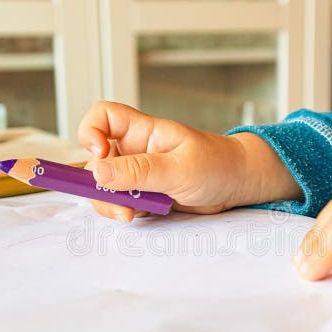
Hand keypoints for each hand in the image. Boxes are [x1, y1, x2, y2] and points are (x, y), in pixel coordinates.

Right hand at [77, 102, 300, 221]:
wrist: (240, 185)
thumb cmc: (219, 165)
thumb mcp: (180, 169)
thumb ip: (140, 172)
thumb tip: (98, 171)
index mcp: (144, 131)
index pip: (103, 117)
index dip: (91, 132)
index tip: (99, 154)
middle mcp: (137, 149)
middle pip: (97, 160)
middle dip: (99, 184)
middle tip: (117, 202)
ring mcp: (140, 173)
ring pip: (106, 186)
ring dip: (111, 202)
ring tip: (130, 213)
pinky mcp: (146, 193)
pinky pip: (122, 202)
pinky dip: (126, 211)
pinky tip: (143, 213)